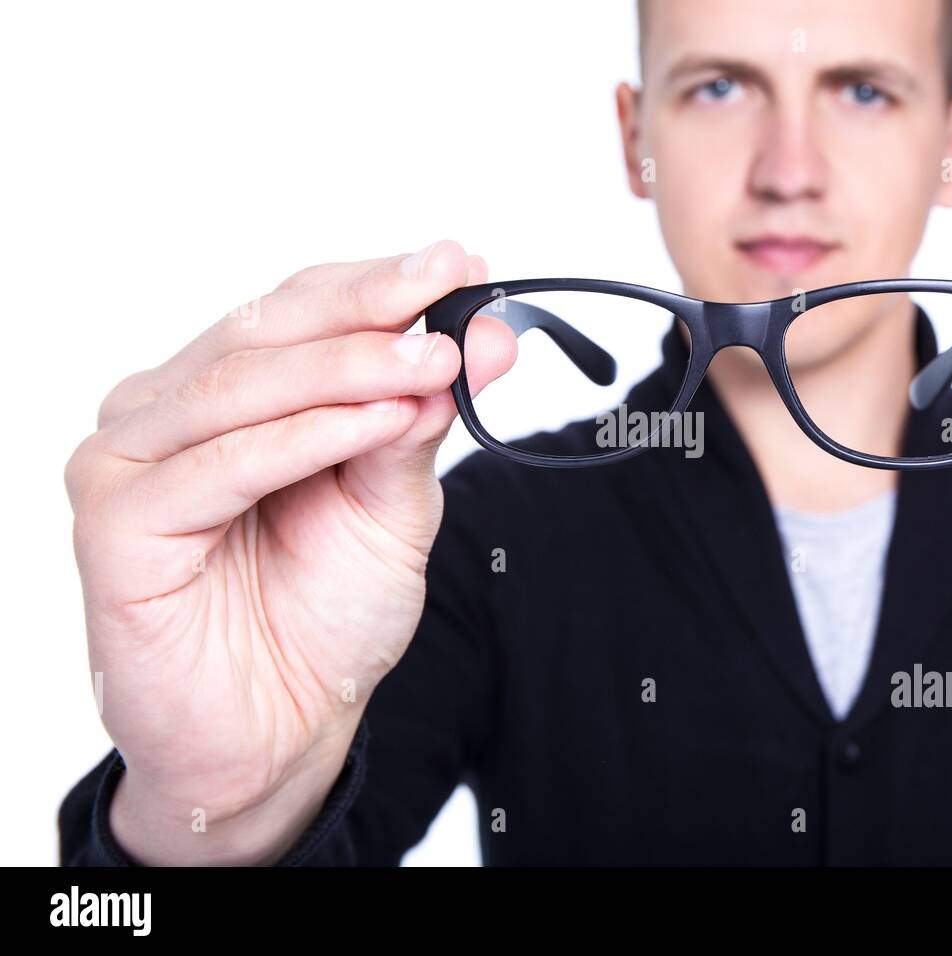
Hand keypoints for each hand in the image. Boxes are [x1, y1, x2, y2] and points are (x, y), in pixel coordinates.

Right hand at [64, 240, 515, 862]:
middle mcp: (166, 412)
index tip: (463, 264)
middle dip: (371, 310)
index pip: (297, 310)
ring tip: (432, 359)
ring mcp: (129, 461)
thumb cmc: (322, 616)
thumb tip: (478, 336)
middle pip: (267, 331)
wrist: (279, 732)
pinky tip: (379, 418)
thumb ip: (418, 420)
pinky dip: (308, 437)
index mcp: (224, 395)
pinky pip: (223, 464)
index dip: (378, 283)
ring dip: (349, 367)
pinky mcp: (116, 522)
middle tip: (452, 292)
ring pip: (245, 387)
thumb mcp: (391, 504)